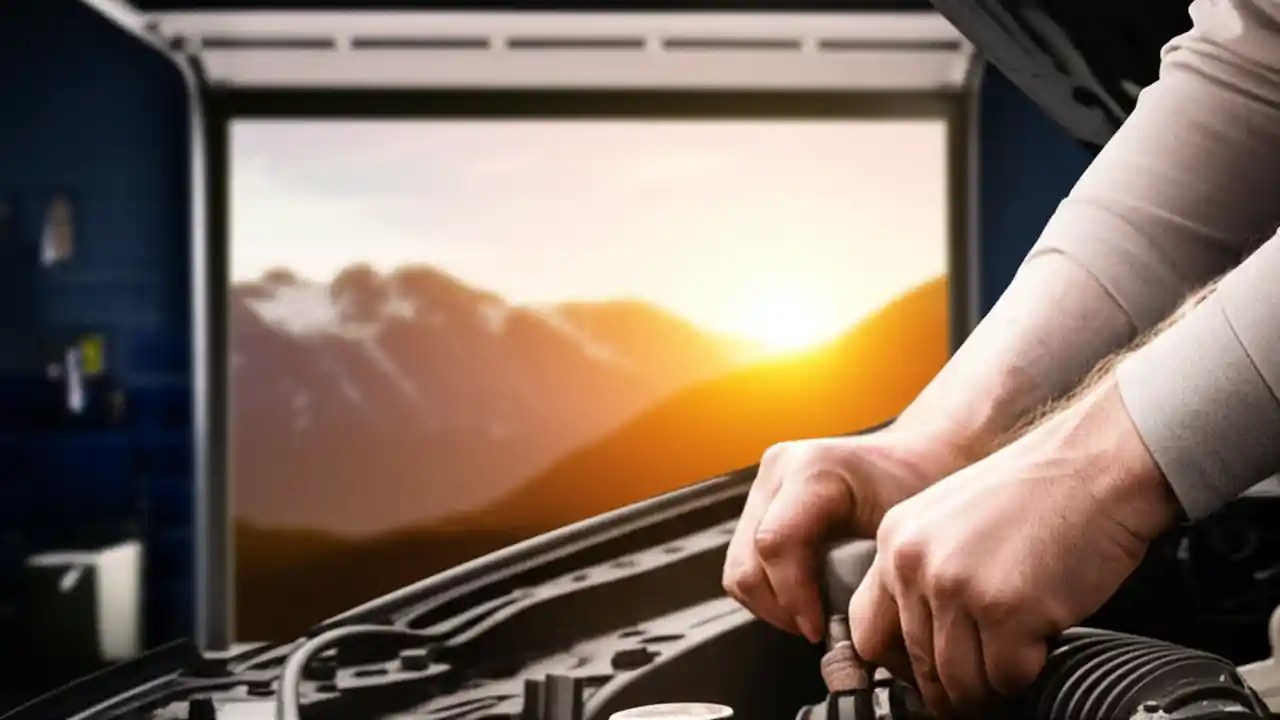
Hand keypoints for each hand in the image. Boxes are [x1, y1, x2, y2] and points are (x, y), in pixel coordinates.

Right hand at [722, 429, 967, 642]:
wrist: (912, 459)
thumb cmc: (917, 489)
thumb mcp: (901, 531)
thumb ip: (869, 580)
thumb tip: (848, 638)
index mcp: (815, 469)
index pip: (776, 544)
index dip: (793, 597)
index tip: (819, 629)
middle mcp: (779, 469)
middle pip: (747, 561)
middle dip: (779, 608)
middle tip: (815, 629)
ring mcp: (764, 482)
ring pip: (738, 567)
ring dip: (769, 603)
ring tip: (809, 615)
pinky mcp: (758, 499)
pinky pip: (743, 561)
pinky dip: (767, 589)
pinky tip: (802, 596)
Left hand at [848, 378, 1180, 717]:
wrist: (1097, 464)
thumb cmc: (1040, 492)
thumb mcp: (951, 520)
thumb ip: (926, 570)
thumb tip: (921, 640)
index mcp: (896, 540)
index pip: (867, 631)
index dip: (899, 665)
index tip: (925, 677)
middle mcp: (914, 563)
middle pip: (915, 664)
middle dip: (949, 686)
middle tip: (979, 685)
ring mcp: (957, 587)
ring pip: (959, 682)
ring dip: (990, 686)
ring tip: (1014, 660)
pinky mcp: (1005, 611)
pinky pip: (1007, 678)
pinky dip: (1027, 673)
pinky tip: (1041, 642)